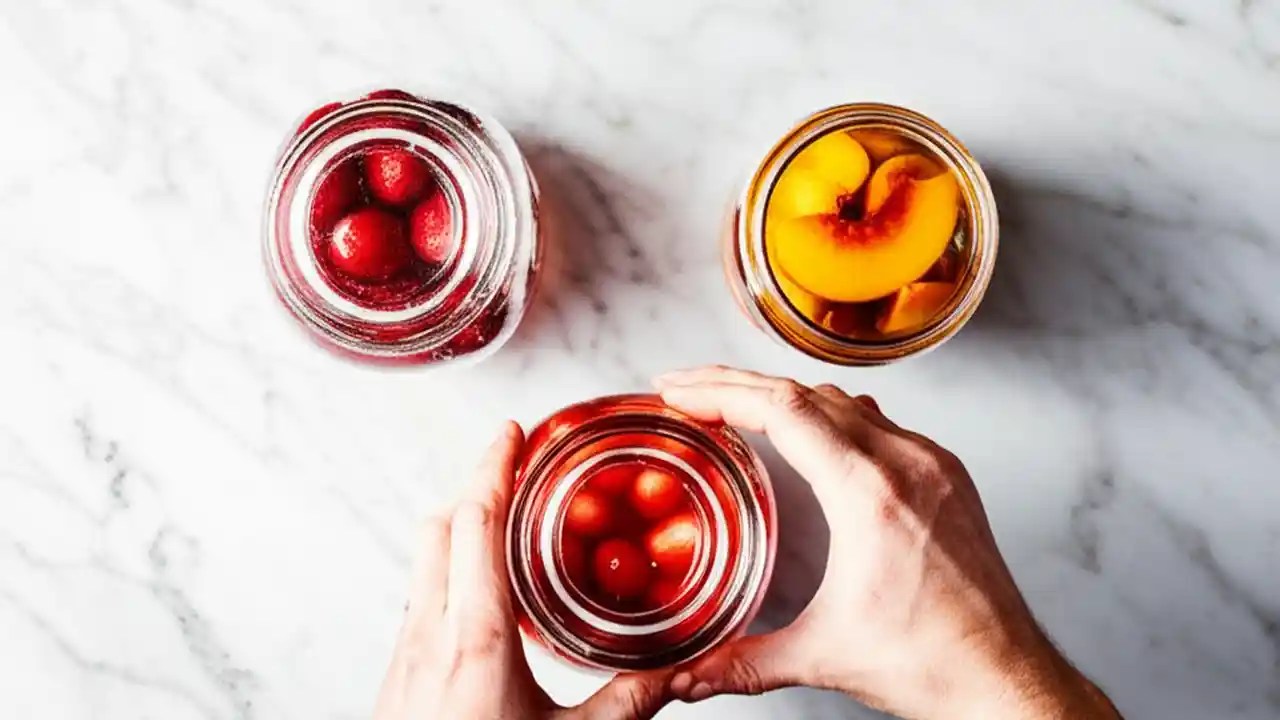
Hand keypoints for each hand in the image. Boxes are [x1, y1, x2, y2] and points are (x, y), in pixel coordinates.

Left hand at [373, 422, 672, 719]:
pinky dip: (449, 572)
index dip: (492, 466)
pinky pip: (420, 600)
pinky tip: (484, 598)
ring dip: (461, 527)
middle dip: (477, 485)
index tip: (512, 432)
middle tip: (515, 465)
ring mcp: (405, 655)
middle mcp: (429, 634)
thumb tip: (676, 675)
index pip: (476, 521)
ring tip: (506, 523)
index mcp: (476, 637)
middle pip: (440, 525)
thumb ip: (628, 703)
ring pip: (424, 561)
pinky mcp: (397, 678)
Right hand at [653, 367, 1118, 719]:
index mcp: (870, 493)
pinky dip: (831, 414)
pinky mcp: (947, 476)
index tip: (679, 388)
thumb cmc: (935, 661)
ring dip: (785, 394)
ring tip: (737, 404)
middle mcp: (905, 463)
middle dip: (737, 384)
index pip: (783, 409)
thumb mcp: (823, 655)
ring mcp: (931, 464)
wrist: (1006, 678)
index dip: (721, 390)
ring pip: (845, 400)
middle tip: (688, 388)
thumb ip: (745, 662)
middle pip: (806, 392)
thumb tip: (686, 676)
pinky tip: (811, 431)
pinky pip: (881, 421)